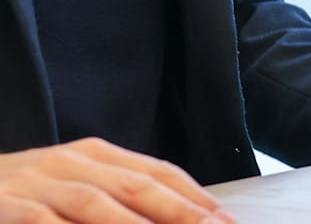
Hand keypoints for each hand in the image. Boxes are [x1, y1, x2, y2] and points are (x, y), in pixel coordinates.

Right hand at [0, 138, 230, 222]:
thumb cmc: (24, 193)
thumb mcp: (72, 183)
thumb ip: (117, 196)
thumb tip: (179, 217)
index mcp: (94, 154)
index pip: (157, 173)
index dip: (195, 198)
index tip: (227, 222)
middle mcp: (70, 163)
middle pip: (137, 187)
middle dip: (181, 212)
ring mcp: (37, 186)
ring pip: (96, 205)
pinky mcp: (7, 209)